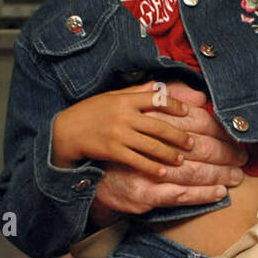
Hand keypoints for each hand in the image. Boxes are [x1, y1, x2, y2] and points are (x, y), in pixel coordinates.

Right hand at [51, 84, 196, 174]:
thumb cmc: (90, 112)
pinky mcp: (113, 151)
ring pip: (151, 146)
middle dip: (178, 136)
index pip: (156, 99)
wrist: (65, 131)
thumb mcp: (111, 96)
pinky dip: (152, 167)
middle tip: (192, 143)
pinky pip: (137, 160)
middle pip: (159, 126)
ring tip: (181, 160)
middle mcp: (124, 115)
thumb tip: (158, 85)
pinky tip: (162, 172)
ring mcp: (118, 134)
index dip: (175, 105)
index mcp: (125, 99)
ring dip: (169, 154)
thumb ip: (135, 91)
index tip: (187, 112)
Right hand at [90, 84, 246, 215]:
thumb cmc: (100, 115)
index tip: (225, 131)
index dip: (203, 120)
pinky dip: (165, 172)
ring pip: (167, 153)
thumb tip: (195, 96)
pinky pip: (145, 166)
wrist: (67, 132)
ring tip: (222, 175)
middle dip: (214, 149)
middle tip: (237, 159)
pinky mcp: (117, 157)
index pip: (174, 108)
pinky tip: (186, 180)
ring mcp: (123, 137)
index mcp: (134, 100)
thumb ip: (158, 95)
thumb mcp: (126, 98)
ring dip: (198, 167)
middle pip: (181, 135)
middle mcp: (130, 117)